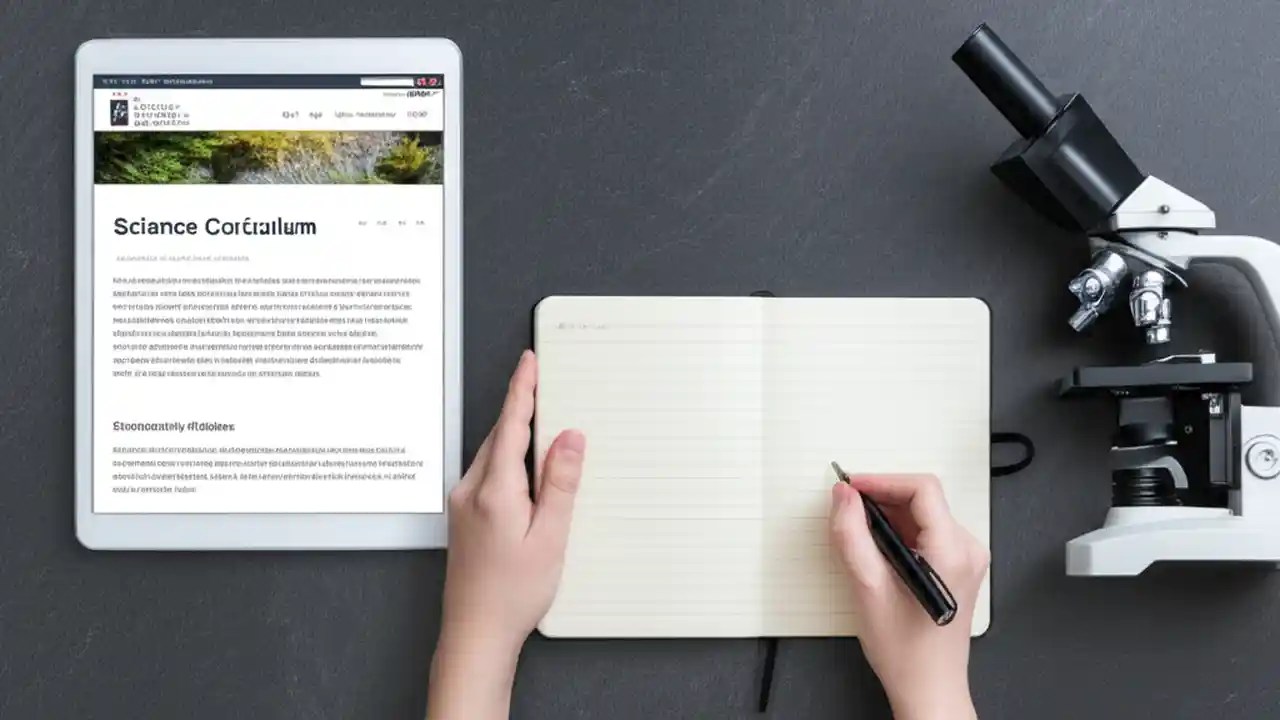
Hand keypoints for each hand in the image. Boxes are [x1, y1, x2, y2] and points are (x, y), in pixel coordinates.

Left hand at [428, 350, 585, 719]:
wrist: (475, 634)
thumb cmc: (512, 595)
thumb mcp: (550, 537)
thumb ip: (560, 483)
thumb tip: (569, 438)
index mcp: (494, 491)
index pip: (511, 425)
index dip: (522, 390)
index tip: (529, 362)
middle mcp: (471, 491)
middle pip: (499, 435)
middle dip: (521, 408)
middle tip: (545, 384)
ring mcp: (462, 504)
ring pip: (492, 454)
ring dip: (514, 435)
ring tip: (542, 424)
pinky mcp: (462, 517)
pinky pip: (486, 472)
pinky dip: (506, 459)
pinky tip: (523, 470)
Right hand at [829, 474, 987, 719]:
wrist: (929, 688)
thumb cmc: (907, 652)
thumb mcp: (867, 588)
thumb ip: (851, 534)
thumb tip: (843, 497)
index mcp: (952, 552)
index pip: (921, 488)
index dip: (882, 480)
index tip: (851, 488)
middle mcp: (967, 550)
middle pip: (923, 499)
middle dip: (881, 498)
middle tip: (847, 510)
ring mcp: (965, 559)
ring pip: (923, 514)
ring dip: (888, 516)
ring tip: (858, 535)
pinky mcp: (957, 567)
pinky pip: (926, 532)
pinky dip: (898, 532)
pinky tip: (876, 551)